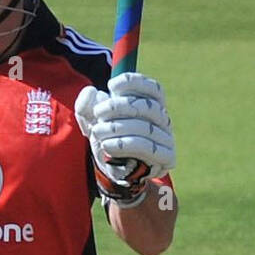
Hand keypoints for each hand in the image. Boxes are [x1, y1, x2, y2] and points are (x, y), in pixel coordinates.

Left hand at [75, 73, 173, 206]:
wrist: (111, 171)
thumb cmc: (105, 138)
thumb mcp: (90, 120)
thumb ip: (86, 104)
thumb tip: (92, 91)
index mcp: (151, 106)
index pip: (153, 88)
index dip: (135, 83)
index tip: (111, 85)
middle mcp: (163, 120)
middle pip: (147, 106)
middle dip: (118, 106)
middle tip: (98, 112)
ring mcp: (167, 138)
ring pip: (145, 127)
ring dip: (116, 128)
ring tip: (97, 132)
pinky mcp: (166, 157)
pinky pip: (147, 147)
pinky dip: (124, 145)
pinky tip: (107, 145)